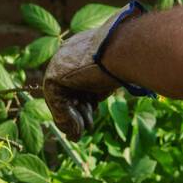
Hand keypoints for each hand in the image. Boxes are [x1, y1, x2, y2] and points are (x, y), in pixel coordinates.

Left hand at [41, 22, 119, 139]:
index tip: (94, 113)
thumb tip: (111, 98)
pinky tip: (77, 131)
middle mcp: (67, 56)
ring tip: (79, 135)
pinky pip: (57, 104)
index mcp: (82, 51)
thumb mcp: (114, 75)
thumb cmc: (128, 59)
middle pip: (68, 91)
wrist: (125, 48)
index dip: (86, 100)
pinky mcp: (53, 77)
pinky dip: (66, 120)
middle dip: (77, 112)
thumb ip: (103, 85)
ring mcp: (58, 66)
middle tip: (84, 129)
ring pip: (61, 100)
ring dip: (72, 120)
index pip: (78, 80)